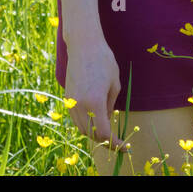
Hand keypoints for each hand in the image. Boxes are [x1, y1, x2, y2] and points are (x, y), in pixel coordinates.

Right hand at [64, 36, 126, 152]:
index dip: (115, 143)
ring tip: (107, 129)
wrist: (83, 44)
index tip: (125, 146)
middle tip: (118, 140)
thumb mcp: (115, 84)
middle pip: (91, 134)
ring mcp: (71, 102)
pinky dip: (86, 123)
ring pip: (81, 128)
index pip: (103, 134)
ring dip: (94, 133)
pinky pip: (76, 118)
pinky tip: (96, 118)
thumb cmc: (104, 61)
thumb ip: (111, 106)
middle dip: (105, 140)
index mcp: (94, 103)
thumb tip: (107, 120)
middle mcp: (80, 105)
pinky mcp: (67, 97)